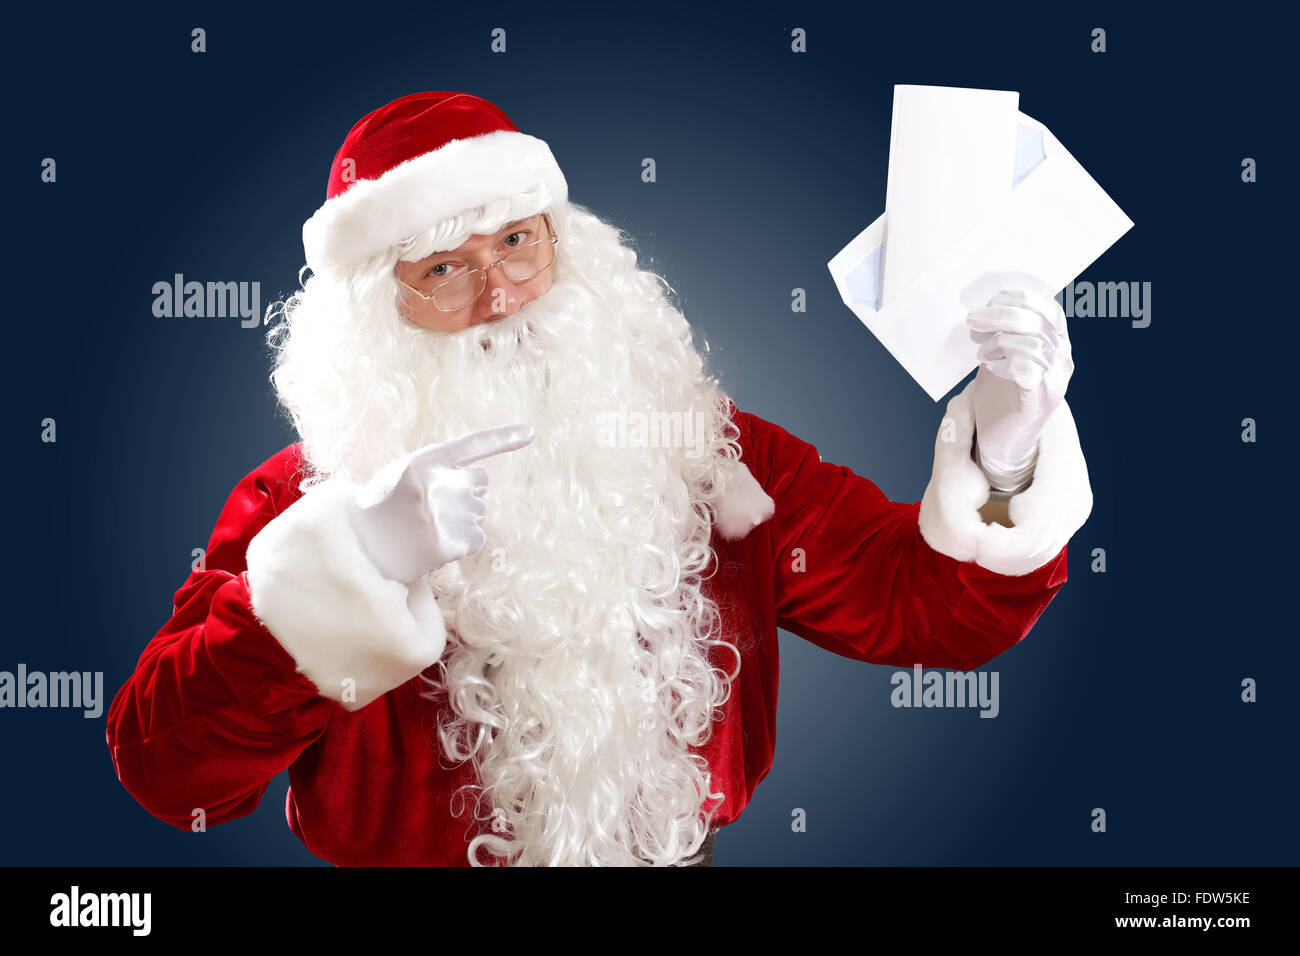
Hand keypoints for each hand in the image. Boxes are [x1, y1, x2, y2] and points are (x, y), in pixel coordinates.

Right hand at [347, 424, 534, 581]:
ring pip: (480, 514)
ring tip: (427, 527)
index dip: (504, 437)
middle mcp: (437, 484)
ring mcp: (444, 515)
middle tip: (431, 507)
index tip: (531, 433)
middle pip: (481, 484)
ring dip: (462, 521)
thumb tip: (482, 484)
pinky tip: (436, 544)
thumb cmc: (384, 506)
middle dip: (465, 494)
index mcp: (424, 461)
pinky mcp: (449, 543)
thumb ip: (440, 470)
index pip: (471, 444)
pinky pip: (477, 539)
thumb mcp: (405, 473)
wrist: (359, 545)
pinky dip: (462, 543)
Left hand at [966, 287, 1073, 492]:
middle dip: (1000, 316)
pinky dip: (1006, 363)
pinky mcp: (1041, 402)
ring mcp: (1055, 381)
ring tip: (980, 352)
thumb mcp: (1000, 354)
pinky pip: (1029, 372)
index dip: (1021, 298)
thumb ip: (999, 331)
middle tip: (972, 320)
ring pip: (1034, 345)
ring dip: (1000, 341)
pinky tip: (991, 367)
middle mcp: (1062, 359)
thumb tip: (980, 305)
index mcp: (1055, 343)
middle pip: (1037, 323)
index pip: (1049, 309)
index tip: (992, 299)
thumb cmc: (999, 395)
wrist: (1002, 439)